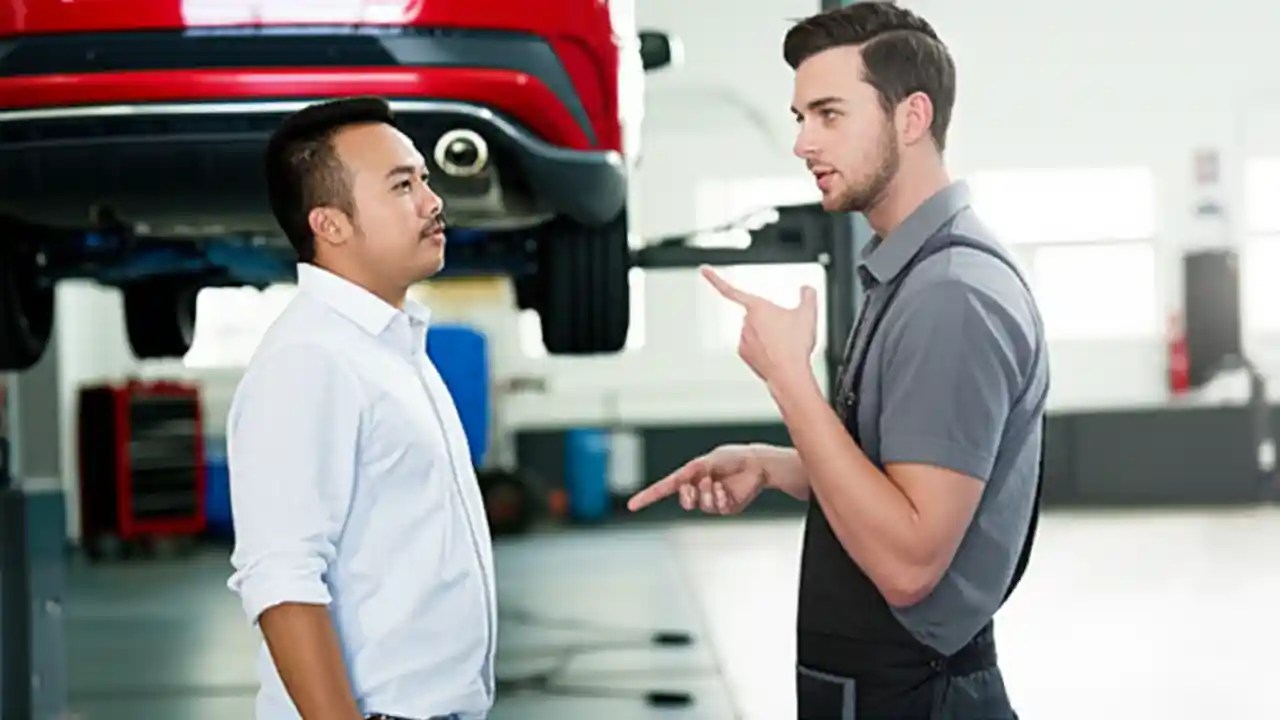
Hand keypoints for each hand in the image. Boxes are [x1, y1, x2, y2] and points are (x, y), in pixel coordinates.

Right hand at [626, 444, 767, 513]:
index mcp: (690, 477)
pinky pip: (716, 509)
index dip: (648, 497)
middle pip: (684, 502)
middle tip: (692, 486)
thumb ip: (693, 473)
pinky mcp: (727, 507)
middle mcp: (700, 490)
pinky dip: (718, 498)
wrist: (756, 464)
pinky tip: (724, 489)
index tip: (632, 506)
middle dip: (686, 496)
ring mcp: (713, 500)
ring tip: (715, 482)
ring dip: (705, 494)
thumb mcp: (706, 461)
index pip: (665, 489)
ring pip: (701, 506)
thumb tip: (682, 484)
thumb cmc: (730, 458)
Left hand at [702, 265, 817, 385]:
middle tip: (784, 329)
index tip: (704, 271)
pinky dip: (762, 348)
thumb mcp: (808, 315)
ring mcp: (744, 339)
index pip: (731, 290)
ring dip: (765, 334)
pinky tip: (776, 353)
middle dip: (767, 319)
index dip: (715, 279)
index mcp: (758, 308)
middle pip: (755, 315)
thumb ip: (808, 296)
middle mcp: (746, 323)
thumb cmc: (794, 346)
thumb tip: (807, 290)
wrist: (789, 374)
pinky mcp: (744, 354)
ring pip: (754, 331)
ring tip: (783, 344)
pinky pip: (752, 346)